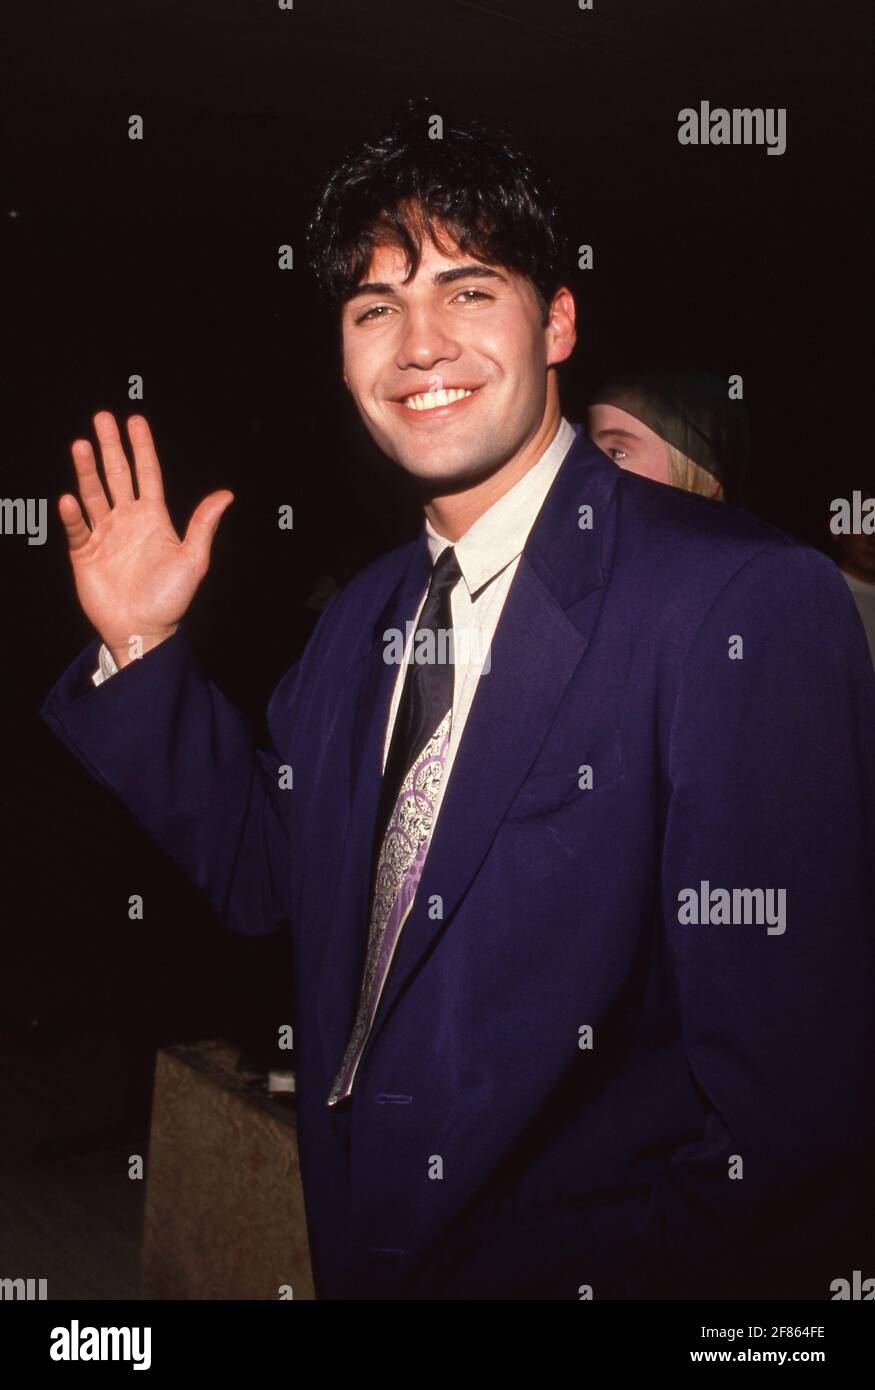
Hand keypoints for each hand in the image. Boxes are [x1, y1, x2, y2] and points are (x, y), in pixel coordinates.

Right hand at [59, 412, 233, 667]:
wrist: (144, 630)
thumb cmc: (171, 598)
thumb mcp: (193, 560)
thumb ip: (203, 525)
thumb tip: (226, 495)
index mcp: (153, 518)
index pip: (147, 474)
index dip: (141, 448)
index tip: (135, 420)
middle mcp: (127, 520)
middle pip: (116, 475)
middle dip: (110, 446)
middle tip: (102, 418)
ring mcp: (104, 535)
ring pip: (93, 494)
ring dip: (87, 471)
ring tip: (81, 445)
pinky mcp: (85, 554)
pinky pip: (77, 529)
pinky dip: (73, 515)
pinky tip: (70, 499)